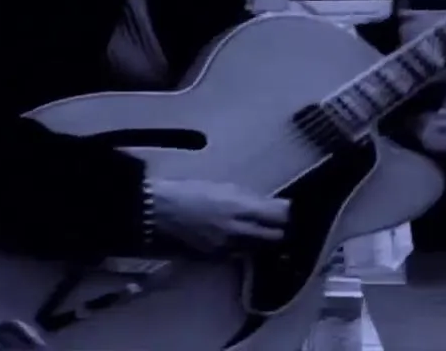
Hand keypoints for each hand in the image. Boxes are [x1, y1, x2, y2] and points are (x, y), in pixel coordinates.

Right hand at [147, 178, 289, 256]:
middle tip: (281, 222)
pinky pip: (240, 254)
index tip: (290, 209)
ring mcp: (228, 247)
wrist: (155, 212)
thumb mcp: (221, 186)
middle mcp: (239, 230)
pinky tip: (241, 240)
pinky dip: (245, 248)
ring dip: (264, 240)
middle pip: (276, 236)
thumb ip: (247, 197)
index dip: (288, 213)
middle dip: (281, 229)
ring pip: (259, 247)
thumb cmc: (186, 191)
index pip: (280, 215)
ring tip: (263, 231)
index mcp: (240, 206)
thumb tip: (269, 204)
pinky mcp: (217, 258)